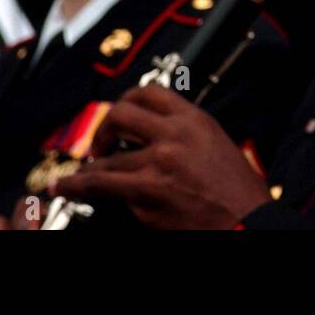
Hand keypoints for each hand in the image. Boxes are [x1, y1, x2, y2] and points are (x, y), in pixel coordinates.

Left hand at [50, 86, 269, 228]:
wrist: (246, 222)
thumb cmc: (237, 192)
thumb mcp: (217, 146)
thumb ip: (185, 135)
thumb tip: (152, 135)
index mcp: (195, 120)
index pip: (149, 93)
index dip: (125, 101)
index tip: (117, 114)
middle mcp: (175, 134)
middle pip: (121, 114)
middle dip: (103, 129)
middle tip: (100, 145)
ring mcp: (159, 161)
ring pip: (107, 155)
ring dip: (88, 167)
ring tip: (78, 174)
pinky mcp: (147, 190)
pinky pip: (101, 185)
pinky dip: (77, 187)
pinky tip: (67, 188)